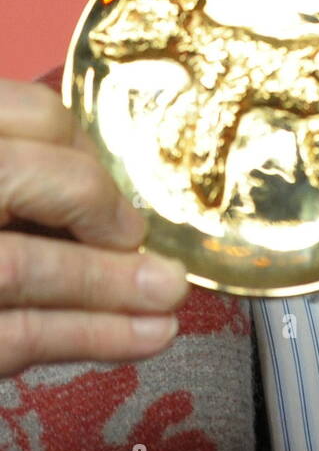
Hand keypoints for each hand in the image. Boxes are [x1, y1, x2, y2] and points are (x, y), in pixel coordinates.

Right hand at [0, 79, 187, 376]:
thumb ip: (14, 176)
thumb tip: (107, 202)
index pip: (21, 112)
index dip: (79, 149)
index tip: (108, 185)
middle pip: (18, 176)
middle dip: (97, 208)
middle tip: (137, 240)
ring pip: (18, 267)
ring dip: (111, 287)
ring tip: (170, 298)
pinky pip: (10, 337)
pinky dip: (89, 338)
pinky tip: (146, 338)